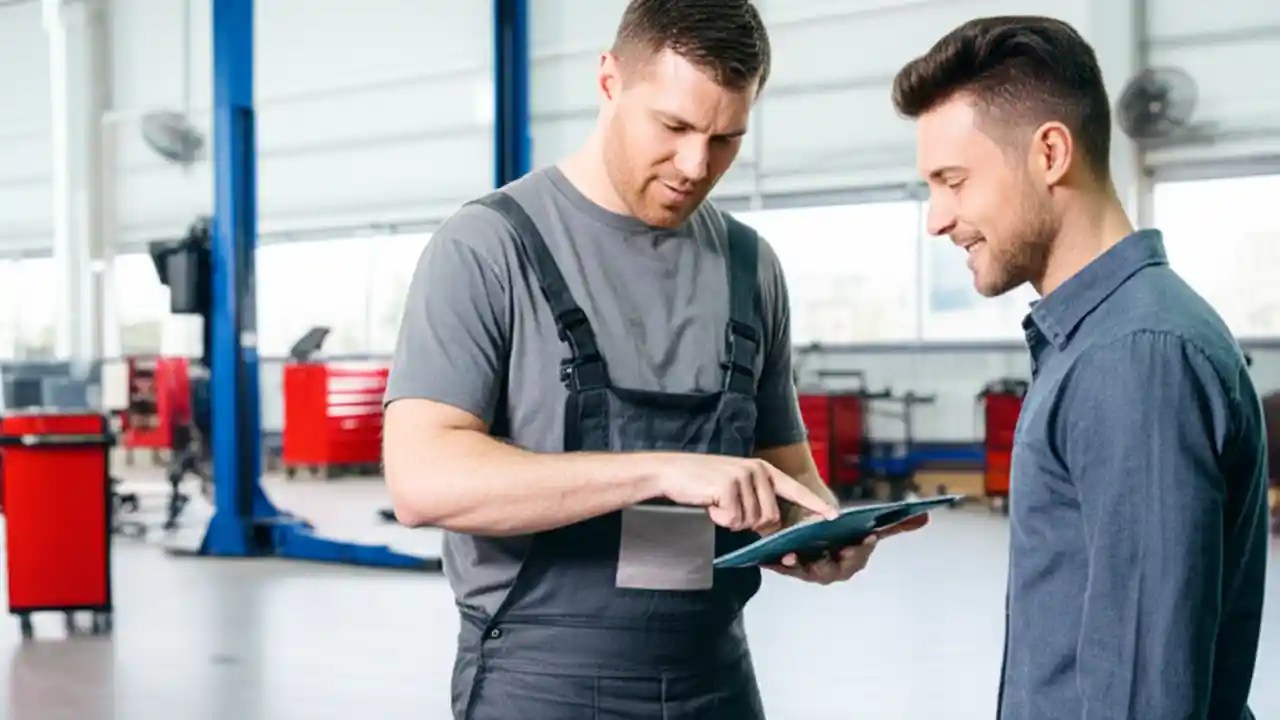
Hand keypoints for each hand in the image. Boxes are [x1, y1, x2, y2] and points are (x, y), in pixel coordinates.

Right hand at [650, 454, 838, 533]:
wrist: (671, 471)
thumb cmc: (702, 483)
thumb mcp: (736, 487)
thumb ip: (757, 502)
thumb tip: (770, 527)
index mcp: (763, 470)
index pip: (795, 490)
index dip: (815, 505)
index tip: (834, 517)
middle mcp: (757, 470)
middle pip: (770, 518)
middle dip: (749, 524)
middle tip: (728, 510)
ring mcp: (743, 477)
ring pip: (751, 522)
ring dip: (731, 521)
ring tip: (716, 502)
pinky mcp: (728, 487)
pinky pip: (732, 521)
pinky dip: (718, 519)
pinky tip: (709, 503)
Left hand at [764, 512, 930, 584]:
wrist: (816, 528)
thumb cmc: (843, 529)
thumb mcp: (866, 523)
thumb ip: (895, 524)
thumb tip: (926, 517)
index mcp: (852, 558)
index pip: (859, 556)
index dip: (863, 548)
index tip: (865, 535)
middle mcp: (832, 569)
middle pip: (832, 570)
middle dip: (829, 562)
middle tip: (822, 551)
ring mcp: (809, 569)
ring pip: (805, 571)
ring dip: (797, 565)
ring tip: (791, 555)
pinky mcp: (788, 566)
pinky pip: (781, 568)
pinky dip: (774, 563)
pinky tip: (766, 556)